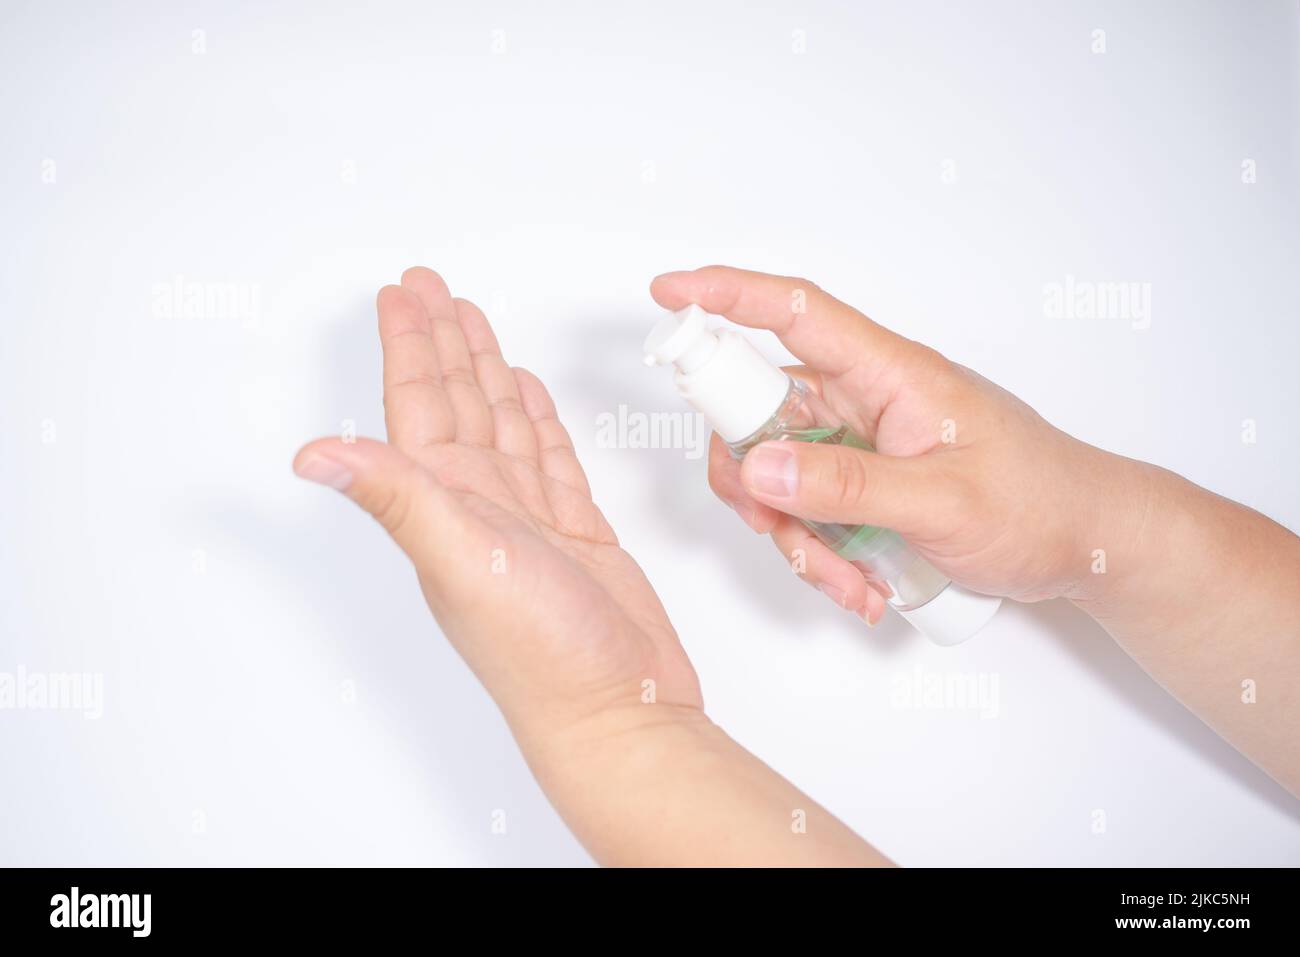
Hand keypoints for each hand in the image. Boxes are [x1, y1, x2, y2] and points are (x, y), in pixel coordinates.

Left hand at [294, 268, 700, 750]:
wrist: (618, 711)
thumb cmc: (543, 655)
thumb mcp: (460, 561)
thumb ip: (396, 497)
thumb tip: (311, 454)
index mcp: (446, 505)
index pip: (418, 405)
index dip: (409, 345)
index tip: (401, 292)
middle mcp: (479, 507)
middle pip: (455, 403)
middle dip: (442, 340)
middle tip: (431, 284)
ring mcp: (527, 520)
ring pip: (500, 424)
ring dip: (485, 371)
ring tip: (474, 321)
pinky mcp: (574, 534)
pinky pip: (548, 459)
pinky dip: (537, 421)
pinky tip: (528, 394)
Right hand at [654, 265, 1299, 795]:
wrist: (1085, 545)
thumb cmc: (1040, 502)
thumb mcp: (943, 501)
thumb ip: (847, 485)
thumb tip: (758, 466)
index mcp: (890, 374)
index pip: (797, 313)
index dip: (727, 293)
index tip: (666, 292)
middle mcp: (865, 400)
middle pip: (762, 411)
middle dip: (752, 478)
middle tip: (771, 526)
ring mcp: (861, 445)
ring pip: (778, 474)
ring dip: (794, 536)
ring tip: (847, 580)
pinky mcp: (864, 486)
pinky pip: (807, 511)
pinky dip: (820, 554)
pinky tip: (863, 588)